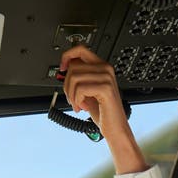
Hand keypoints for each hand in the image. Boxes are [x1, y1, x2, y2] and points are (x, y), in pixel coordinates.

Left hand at [60, 45, 147, 174]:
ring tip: (78, 104)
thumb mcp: (87, 90)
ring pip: (74, 78)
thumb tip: (65, 67)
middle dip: (67, 85)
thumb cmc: (102, 111)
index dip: (67, 56)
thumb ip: (78, 77)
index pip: (80, 49)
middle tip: (72, 99)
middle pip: (73, 67)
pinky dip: (77, 100)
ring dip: (71, 95)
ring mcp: (107, 77)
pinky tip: (84, 107)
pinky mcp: (106, 88)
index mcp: (102, 66)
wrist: (115, 128)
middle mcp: (105, 68)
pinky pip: (80, 89)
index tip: (62, 69)